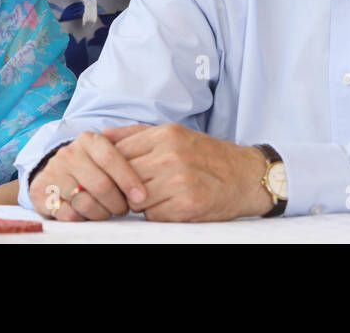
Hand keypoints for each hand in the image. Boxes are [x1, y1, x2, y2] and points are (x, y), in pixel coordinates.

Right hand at [27, 130, 148, 221]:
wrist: (56, 174)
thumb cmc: (93, 165)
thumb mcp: (110, 150)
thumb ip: (130, 145)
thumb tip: (148, 148)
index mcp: (89, 141)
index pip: (111, 158)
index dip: (128, 180)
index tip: (141, 197)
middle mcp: (69, 154)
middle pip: (101, 185)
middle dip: (117, 202)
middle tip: (124, 208)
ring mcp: (54, 173)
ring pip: (85, 202)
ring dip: (102, 213)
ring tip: (108, 211)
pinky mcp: (42, 193)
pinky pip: (70, 214)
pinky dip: (83, 219)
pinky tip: (88, 214)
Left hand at [104, 123, 270, 221]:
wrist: (246, 176)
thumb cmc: (207, 155)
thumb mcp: (175, 134)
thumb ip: (136, 133)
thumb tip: (103, 134)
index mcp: (166, 135)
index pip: (119, 153)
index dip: (114, 169)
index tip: (118, 176)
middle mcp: (172, 155)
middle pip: (125, 178)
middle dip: (126, 188)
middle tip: (138, 191)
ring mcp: (180, 180)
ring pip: (137, 200)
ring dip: (142, 204)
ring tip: (159, 197)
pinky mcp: (189, 204)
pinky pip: (154, 216)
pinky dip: (159, 215)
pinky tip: (172, 206)